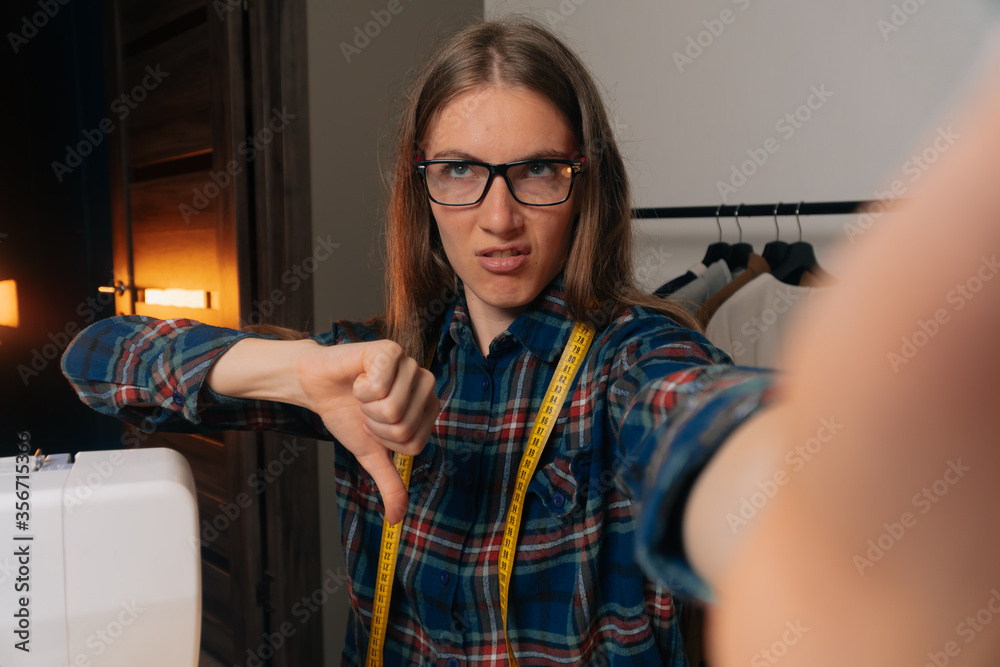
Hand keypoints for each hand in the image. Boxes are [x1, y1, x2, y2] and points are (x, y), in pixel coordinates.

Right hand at [296, 340, 440, 523]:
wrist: (317, 387)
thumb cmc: (347, 415)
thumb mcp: (371, 454)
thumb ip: (389, 484)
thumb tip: (396, 519)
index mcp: (427, 409)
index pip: (414, 444)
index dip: (385, 441)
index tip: (373, 426)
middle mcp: (424, 384)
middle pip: (404, 427)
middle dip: (374, 425)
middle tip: (365, 408)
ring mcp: (410, 364)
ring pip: (392, 408)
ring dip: (366, 406)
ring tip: (361, 393)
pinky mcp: (390, 350)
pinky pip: (380, 384)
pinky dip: (360, 388)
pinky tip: (358, 378)